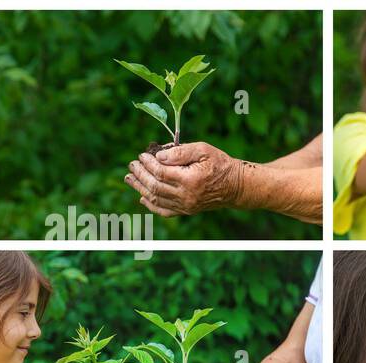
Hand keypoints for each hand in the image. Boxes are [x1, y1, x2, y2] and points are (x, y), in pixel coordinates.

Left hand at [126, 142, 241, 216]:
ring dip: (140, 188)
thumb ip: (180, 151)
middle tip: (132, 164)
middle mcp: (186, 196)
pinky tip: (142, 198)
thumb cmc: (220, 164)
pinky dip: (152, 205)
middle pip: (155, 187)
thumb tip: (158, 156)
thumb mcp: (203, 150)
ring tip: (130, 178)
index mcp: (190, 180)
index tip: (142, 155)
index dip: (148, 164)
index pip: (161, 172)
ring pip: (156, 199)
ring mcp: (186, 206)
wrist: (235, 186)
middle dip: (140, 175)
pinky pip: (165, 211)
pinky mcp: (187, 211)